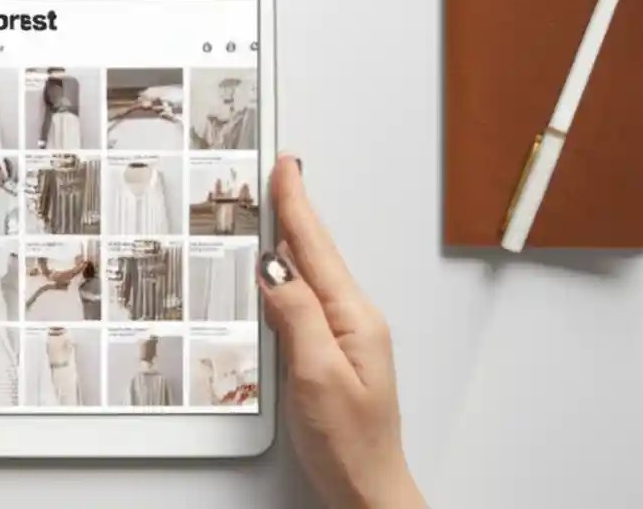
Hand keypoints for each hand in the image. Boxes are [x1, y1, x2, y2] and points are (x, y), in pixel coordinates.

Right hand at [258, 156, 424, 508]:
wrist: (368, 489)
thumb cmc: (351, 444)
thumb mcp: (317, 376)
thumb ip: (296, 317)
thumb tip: (274, 269)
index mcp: (353, 317)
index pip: (316, 248)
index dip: (296, 205)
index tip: (285, 166)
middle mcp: (352, 319)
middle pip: (316, 252)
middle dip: (295, 210)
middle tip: (279, 171)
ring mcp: (343, 335)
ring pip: (310, 273)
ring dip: (291, 238)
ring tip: (276, 206)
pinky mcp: (330, 352)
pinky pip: (305, 299)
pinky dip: (289, 274)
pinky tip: (279, 271)